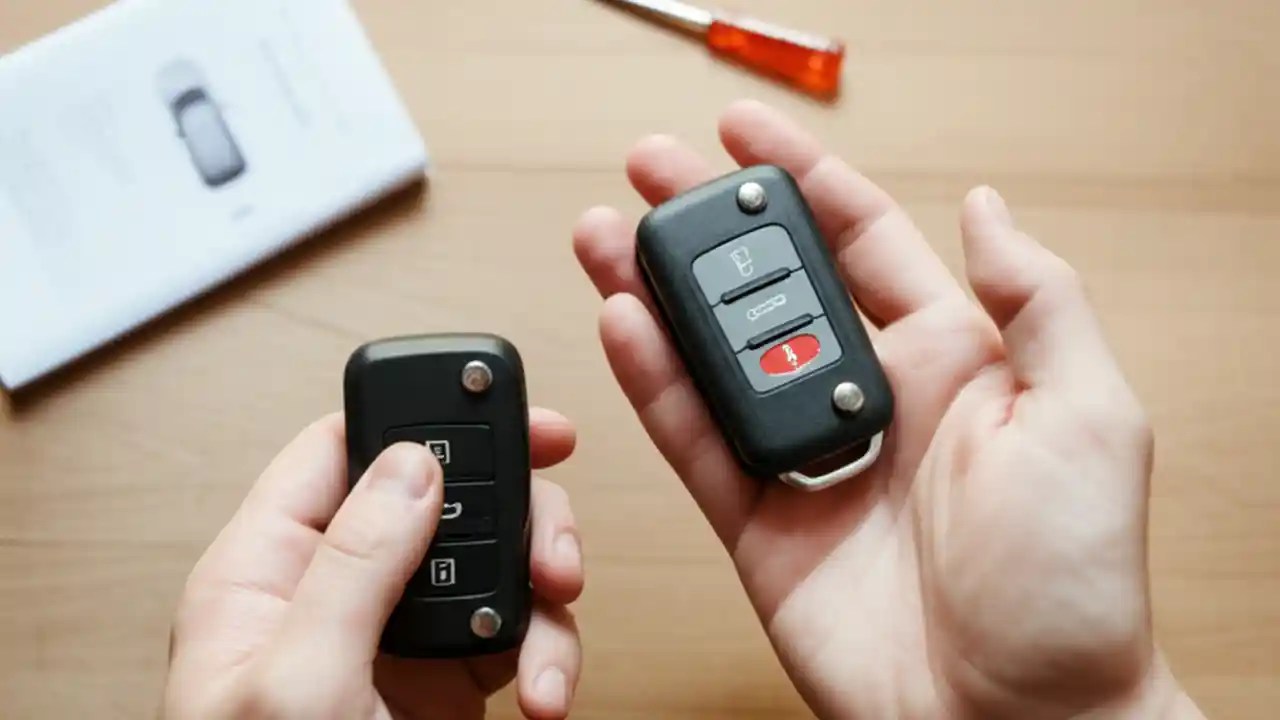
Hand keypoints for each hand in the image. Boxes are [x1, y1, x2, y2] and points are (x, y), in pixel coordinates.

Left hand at [163, 409, 582, 719]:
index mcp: (268, 570)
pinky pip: (514, 637)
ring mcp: (394, 640)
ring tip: (556, 624)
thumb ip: (352, 564)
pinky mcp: (443, 686)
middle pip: (444, 500)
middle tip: (556, 542)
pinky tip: (548, 690)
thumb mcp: (295, 680)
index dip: (424, 420)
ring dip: (542, 591)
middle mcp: (335, 593)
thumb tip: (409, 466)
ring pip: (492, 564)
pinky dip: (548, 655)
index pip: (345, 453)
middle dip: (514, 512)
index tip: (504, 412)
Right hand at [574, 100, 1203, 718]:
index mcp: (950, 364)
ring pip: (715, 360)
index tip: (744, 139)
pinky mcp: (763, 527)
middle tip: (651, 177)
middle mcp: (871, 405)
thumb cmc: (1075, 589)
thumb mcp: (1092, 419)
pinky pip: (696, 444)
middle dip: (708, 226)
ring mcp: (810, 466)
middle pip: (768, 293)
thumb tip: (987, 207)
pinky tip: (624, 327)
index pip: (861, 244)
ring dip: (658, 294)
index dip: (801, 182)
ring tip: (608, 239)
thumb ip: (1038, 303)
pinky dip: (654, 387)